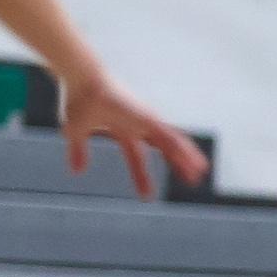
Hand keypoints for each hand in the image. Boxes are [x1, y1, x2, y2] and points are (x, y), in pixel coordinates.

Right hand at [60, 71, 209, 198]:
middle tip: (190, 181)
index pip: (135, 157)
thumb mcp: (75, 132)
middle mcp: (137, 124)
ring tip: (200, 172)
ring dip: (186, 158)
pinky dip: (183, 149)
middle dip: (176, 165)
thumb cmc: (77, 100)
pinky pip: (170, 136)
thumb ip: (77, 152)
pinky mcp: (148, 117)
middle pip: (162, 149)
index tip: (146, 196)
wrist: (82, 81)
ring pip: (171, 143)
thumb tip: (76, 172)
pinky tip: (194, 160)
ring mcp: (145, 120)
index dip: (141, 176)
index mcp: (121, 129)